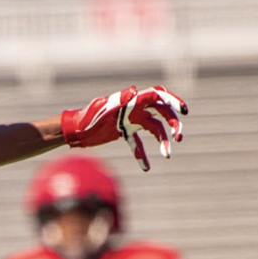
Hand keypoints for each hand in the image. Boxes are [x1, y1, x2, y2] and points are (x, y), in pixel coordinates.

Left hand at [61, 85, 186, 170]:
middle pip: (161, 112)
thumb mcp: (101, 108)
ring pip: (154, 129)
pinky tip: (146, 167)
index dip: (172, 100)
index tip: (184, 111)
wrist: (74, 131)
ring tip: (167, 155)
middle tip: (179, 137)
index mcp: (130, 100)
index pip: (157, 95)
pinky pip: (138, 143)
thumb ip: (117, 100)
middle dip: (174, 123)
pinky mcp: (124, 132)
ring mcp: (129, 120)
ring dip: (163, 140)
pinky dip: (142, 154)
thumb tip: (135, 91)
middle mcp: (133, 109)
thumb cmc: (86, 117)